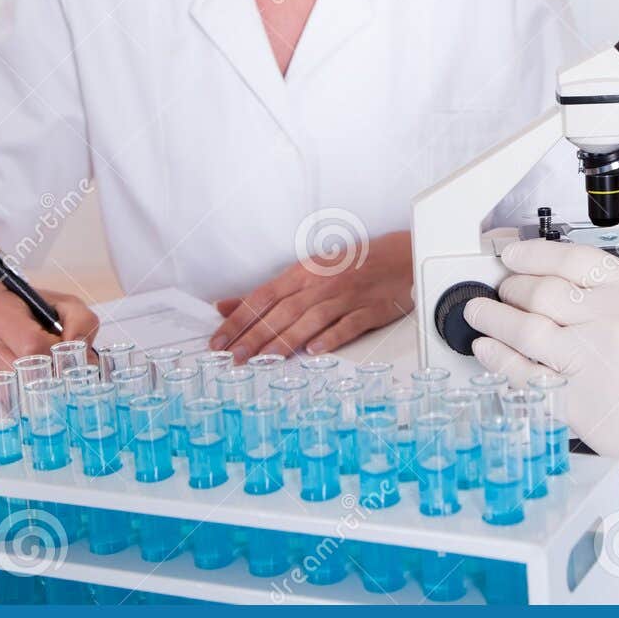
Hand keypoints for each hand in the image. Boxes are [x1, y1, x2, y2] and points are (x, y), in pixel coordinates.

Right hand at [0, 289, 96, 397]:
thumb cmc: (31, 310)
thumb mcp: (63, 304)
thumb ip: (81, 322)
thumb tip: (81, 354)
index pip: (33, 345)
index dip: (57, 357)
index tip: (67, 358)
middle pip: (20, 371)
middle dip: (48, 375)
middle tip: (61, 371)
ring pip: (9, 389)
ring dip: (34, 388)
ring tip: (46, 374)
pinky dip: (18, 394)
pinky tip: (25, 380)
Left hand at [210, 230, 412, 359]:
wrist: (398, 257)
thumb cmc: (349, 266)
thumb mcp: (305, 271)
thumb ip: (267, 293)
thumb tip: (226, 306)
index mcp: (303, 272)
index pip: (263, 296)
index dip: (240, 319)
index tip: (220, 340)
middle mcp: (322, 283)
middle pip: (283, 311)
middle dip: (256, 335)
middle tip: (235, 358)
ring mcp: (347, 297)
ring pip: (311, 319)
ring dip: (286, 340)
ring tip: (264, 361)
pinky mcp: (370, 310)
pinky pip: (348, 324)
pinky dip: (331, 337)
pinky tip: (314, 351)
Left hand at [463, 234, 618, 533]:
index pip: (573, 259)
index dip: (534, 253)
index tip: (514, 254)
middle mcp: (613, 321)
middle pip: (540, 291)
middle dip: (510, 286)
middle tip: (498, 287)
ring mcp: (594, 364)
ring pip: (524, 330)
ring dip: (493, 320)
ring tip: (477, 314)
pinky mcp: (584, 409)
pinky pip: (527, 380)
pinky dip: (500, 364)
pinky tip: (487, 356)